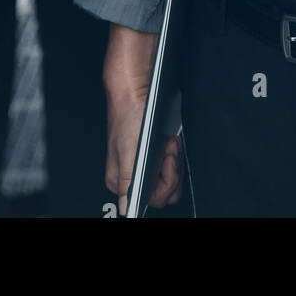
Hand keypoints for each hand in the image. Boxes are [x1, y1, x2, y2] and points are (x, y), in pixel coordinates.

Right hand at [103, 25, 182, 214]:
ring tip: (167, 141)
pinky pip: (170, 161)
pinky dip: (173, 150)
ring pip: (170, 176)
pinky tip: (168, 138)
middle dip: (171, 169)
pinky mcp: (154, 151)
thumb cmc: (129, 114)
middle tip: (168, 149)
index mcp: (122, 181)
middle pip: (164, 190)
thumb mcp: (129, 152)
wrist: (135, 87)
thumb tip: (126, 208)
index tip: (165, 162)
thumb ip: (128, 184)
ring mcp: (144, 162)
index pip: (152, 199)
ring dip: (173, 158)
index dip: (164, 182)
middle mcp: (132, 174)